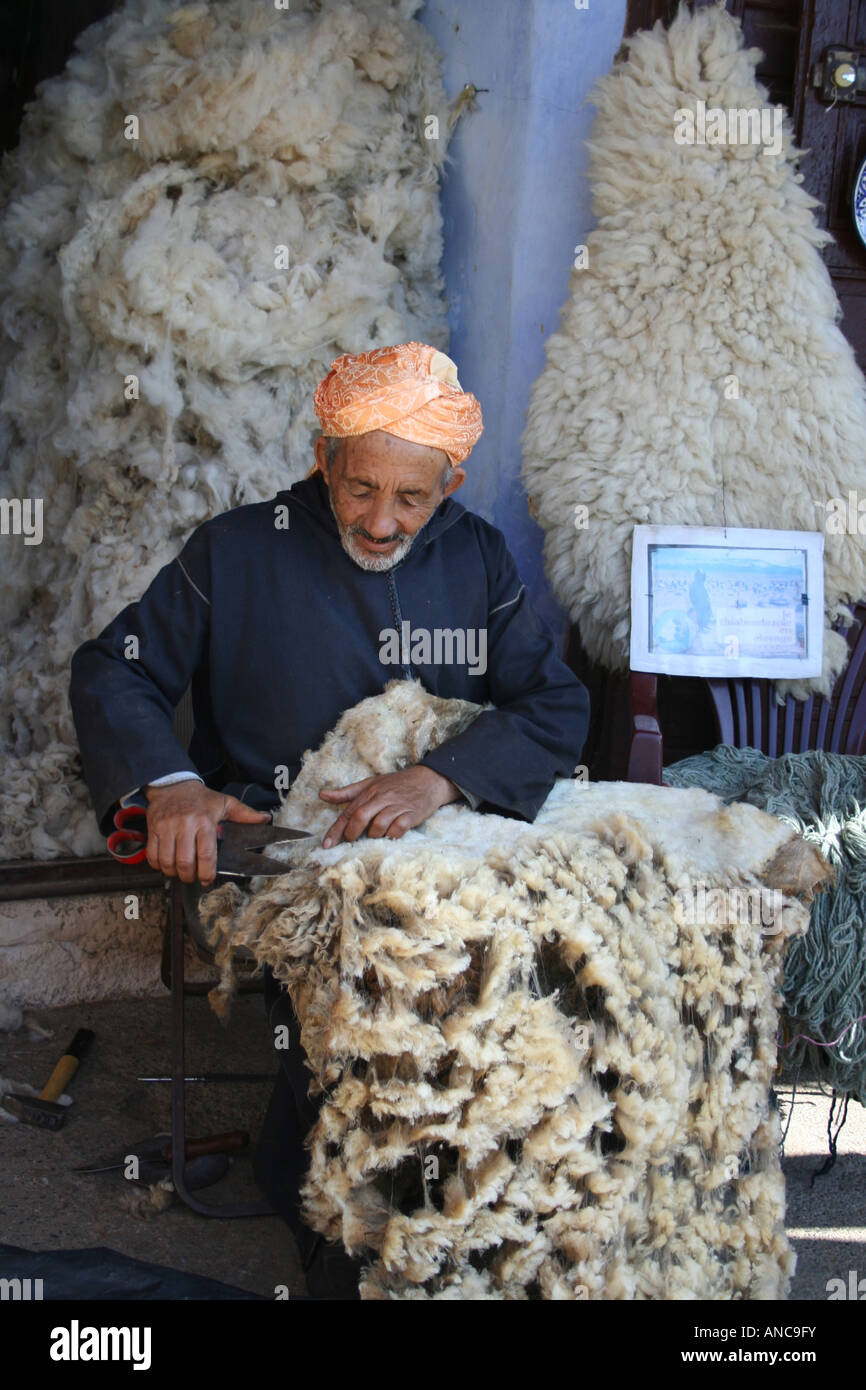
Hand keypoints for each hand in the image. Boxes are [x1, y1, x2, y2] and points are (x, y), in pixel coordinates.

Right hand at [144, 782, 270, 885]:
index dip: (207, 873)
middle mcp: (184, 825)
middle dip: (190, 876)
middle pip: (185, 862)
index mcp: (204, 821)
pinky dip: (159, 866)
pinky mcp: (152, 830)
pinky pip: (152, 856)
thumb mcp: (225, 803)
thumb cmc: (201, 798)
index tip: (208, 880)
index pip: (206, 854)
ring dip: (174, 873)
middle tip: (194, 878)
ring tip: (181, 872)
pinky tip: (167, 865)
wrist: (173, 785)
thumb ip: (245, 814)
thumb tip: (266, 819)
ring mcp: (166, 828)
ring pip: (167, 862)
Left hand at [318, 766, 460, 847]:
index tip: (326, 845)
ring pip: (378, 826)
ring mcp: (397, 806)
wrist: (428, 780)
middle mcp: (382, 798)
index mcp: (369, 791)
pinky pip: (397, 830)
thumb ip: (347, 792)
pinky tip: (391, 834)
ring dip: (373, 835)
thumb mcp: (371, 783)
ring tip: (376, 834)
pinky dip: (391, 836)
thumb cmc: (397, 783)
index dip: (336, 830)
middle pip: (360, 818)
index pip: (348, 812)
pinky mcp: (411, 814)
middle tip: (352, 840)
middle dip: (352, 834)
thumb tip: (322, 794)